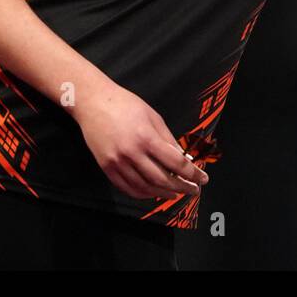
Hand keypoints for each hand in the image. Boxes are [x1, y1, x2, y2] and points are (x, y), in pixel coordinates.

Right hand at [72, 81, 208, 200]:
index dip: (192, 174)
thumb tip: (184, 159)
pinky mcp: (106, 168)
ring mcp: (117, 162)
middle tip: (193, 190)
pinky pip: (127, 187)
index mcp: (147, 138)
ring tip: (176, 193)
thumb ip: (169, 139)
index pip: (176, 163)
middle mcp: (132, 153)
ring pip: (145, 187)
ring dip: (163, 193)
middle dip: (181, 187)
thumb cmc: (126, 105)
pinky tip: (153, 193)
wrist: (94, 102)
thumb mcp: (153, 117)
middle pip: (162, 179)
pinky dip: (143, 194)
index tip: (203, 179)